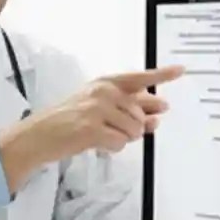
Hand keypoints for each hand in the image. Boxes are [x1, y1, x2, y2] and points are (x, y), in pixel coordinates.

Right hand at [0, 65, 184, 192]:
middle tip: (114, 131)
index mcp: (105, 83)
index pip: (139, 78)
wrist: (40, 135)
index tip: (180, 70)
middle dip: (133, 128)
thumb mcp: (98, 107)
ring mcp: (97, 109)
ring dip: (122, 139)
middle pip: (141, 114)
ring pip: (134, 130)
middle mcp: (103, 91)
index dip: (161, 75)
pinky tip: (97, 144)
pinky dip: (112, 148)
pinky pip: (120, 143)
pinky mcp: (92, 128)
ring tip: (101, 136)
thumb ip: (129, 108)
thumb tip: (159, 114)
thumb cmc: (67, 121)